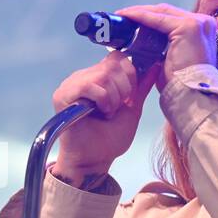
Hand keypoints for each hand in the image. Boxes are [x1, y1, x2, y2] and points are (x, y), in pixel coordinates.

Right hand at [51, 49, 160, 174]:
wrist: (95, 160)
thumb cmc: (110, 139)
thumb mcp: (132, 109)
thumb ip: (140, 87)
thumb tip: (154, 66)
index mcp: (97, 77)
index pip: (117, 57)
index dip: (129, 74)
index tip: (128, 98)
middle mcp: (83, 76)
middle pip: (112, 64)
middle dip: (122, 89)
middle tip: (115, 109)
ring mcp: (71, 84)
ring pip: (103, 74)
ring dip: (112, 98)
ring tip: (106, 113)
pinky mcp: (63, 95)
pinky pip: (89, 86)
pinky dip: (101, 101)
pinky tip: (98, 113)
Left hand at [115, 3, 216, 85]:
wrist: (191, 95)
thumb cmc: (181, 84)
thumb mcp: (171, 61)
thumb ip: (163, 49)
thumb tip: (142, 45)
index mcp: (202, 30)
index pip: (172, 18)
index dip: (151, 17)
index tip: (132, 20)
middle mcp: (204, 23)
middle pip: (167, 12)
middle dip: (143, 13)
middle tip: (123, 16)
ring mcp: (198, 23)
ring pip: (161, 12)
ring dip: (139, 13)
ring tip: (122, 16)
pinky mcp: (188, 26)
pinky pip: (158, 18)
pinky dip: (140, 16)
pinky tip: (127, 16)